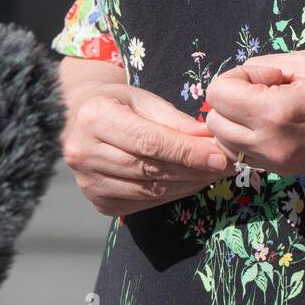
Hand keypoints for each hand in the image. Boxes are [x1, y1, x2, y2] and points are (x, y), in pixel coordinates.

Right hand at [60, 78, 234, 215]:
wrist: (78, 120)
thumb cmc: (117, 103)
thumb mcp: (144, 99)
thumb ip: (176, 120)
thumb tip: (210, 138)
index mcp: (95, 118)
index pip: (148, 141)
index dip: (186, 152)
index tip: (219, 157)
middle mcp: (84, 153)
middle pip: (149, 169)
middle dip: (193, 170)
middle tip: (225, 166)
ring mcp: (88, 183)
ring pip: (148, 191)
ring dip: (187, 185)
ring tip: (213, 175)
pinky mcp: (98, 202)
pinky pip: (142, 204)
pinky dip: (171, 195)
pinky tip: (190, 184)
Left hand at [204, 52, 304, 174]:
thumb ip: (268, 67)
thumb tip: (246, 77)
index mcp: (274, 113)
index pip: (218, 94)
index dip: (238, 76)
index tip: (271, 74)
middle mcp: (268, 145)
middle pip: (215, 123)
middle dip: (232, 99)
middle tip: (270, 87)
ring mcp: (278, 164)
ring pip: (227, 144)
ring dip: (237, 121)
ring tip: (273, 105)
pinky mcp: (288, 173)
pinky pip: (248, 156)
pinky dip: (250, 139)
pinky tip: (281, 123)